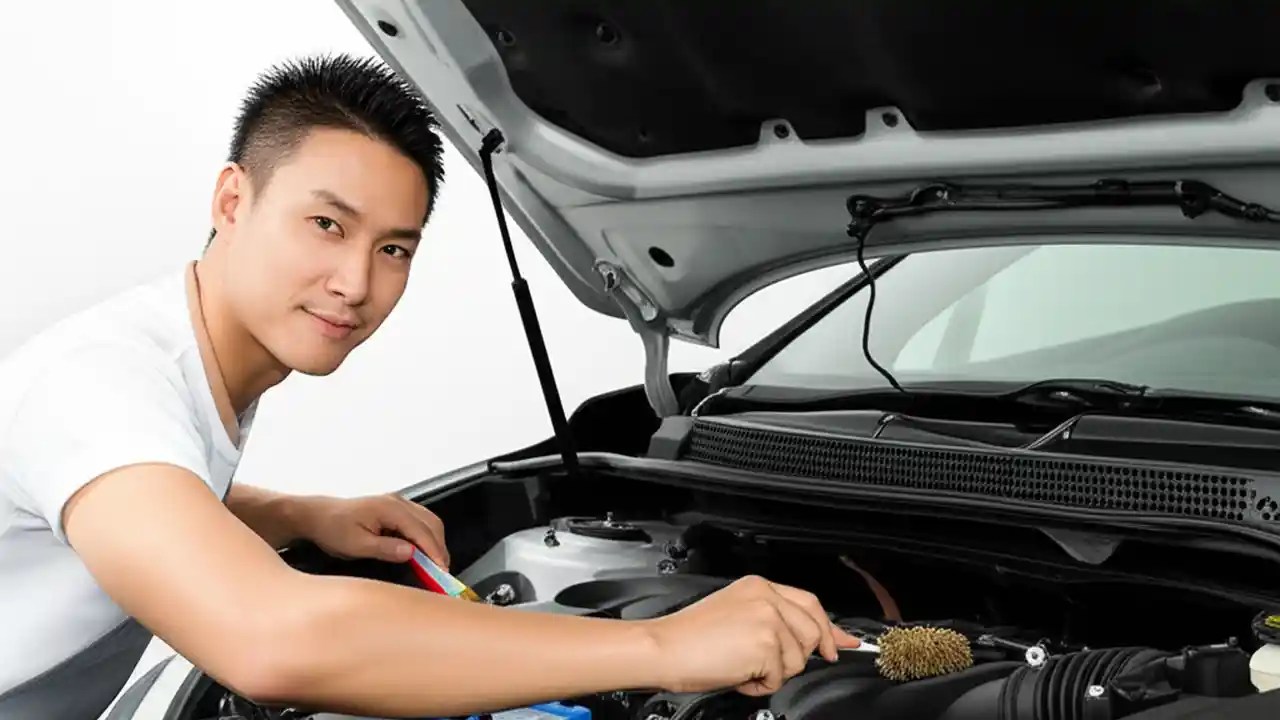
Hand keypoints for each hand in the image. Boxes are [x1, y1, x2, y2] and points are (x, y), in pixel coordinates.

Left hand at [294, 494, 448, 568]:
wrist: (316, 516)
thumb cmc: (332, 529)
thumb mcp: (356, 545)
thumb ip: (385, 548)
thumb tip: (411, 552)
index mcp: (390, 508)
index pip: (421, 530)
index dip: (434, 551)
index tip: (441, 570)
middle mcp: (397, 502)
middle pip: (431, 523)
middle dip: (439, 547)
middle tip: (441, 572)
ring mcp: (397, 503)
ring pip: (428, 521)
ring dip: (434, 542)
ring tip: (435, 565)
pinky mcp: (394, 508)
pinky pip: (419, 521)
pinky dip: (426, 536)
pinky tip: (422, 552)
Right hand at [643, 575, 860, 695]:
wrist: (663, 648)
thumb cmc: (690, 638)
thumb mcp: (736, 614)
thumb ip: (775, 619)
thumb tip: (816, 639)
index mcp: (758, 586)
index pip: (810, 604)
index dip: (829, 628)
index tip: (844, 642)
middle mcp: (767, 597)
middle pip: (812, 633)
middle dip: (796, 656)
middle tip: (766, 664)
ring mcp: (768, 619)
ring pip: (798, 659)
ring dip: (773, 672)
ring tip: (740, 665)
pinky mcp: (766, 644)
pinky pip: (780, 677)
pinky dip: (759, 685)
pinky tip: (737, 674)